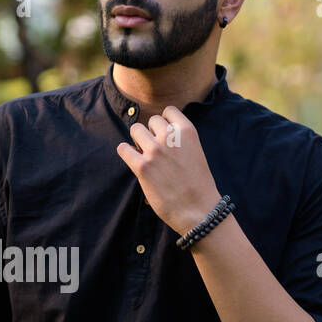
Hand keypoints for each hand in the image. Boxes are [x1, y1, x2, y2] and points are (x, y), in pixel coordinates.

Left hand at [116, 106, 220, 233]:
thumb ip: (180, 139)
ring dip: (137, 141)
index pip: (168, 111)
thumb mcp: (195, 152)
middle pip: (150, 120)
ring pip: (135, 130)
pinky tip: (132, 160)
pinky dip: (126, 153)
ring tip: (144, 155)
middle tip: (155, 150)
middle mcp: (170, 137)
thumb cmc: (198, 185)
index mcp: (187, 131)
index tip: (164, 135)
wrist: (198, 210)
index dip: (164, 122)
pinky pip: (123, 149)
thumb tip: (156, 133)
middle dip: (151, 133)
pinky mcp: (142, 167)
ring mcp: (155, 151)